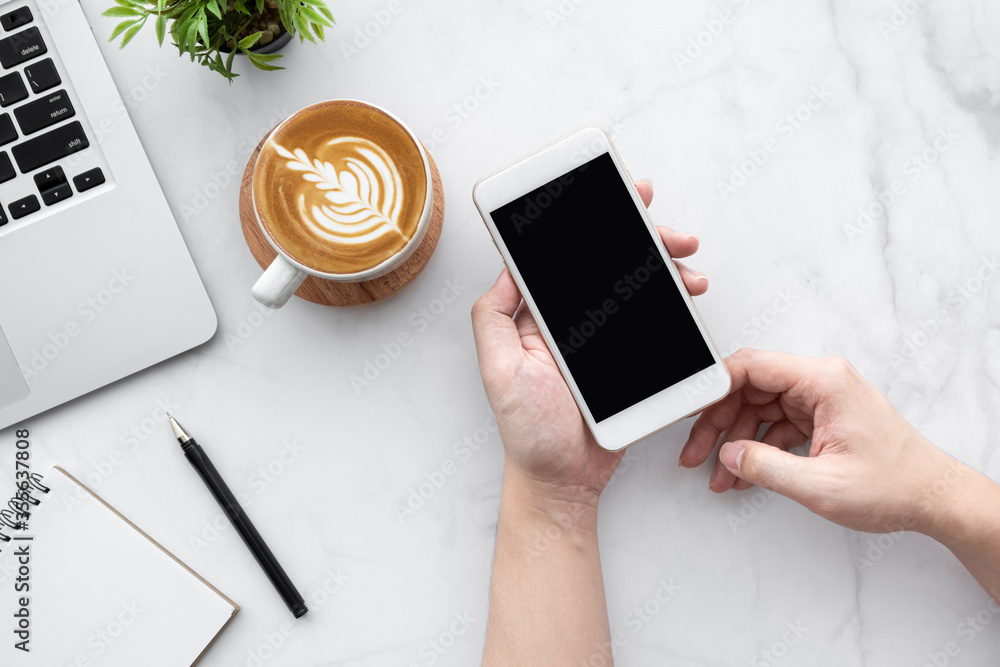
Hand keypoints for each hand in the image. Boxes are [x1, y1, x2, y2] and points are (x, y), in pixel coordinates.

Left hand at [472, 181, 708, 506]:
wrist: (563, 479)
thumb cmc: (527, 431)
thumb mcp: (497, 370)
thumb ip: (494, 316)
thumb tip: (507, 267)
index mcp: (539, 316)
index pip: (567, 258)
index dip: (592, 222)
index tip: (619, 197)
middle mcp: (571, 321)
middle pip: (610, 265)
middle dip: (643, 239)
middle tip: (672, 233)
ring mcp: (602, 339)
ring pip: (638, 289)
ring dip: (665, 270)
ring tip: (690, 267)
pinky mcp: (626, 360)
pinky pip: (653, 322)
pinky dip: (672, 305)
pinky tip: (687, 294)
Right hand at [678, 349, 969, 533]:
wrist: (932, 499)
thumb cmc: (896, 485)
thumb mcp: (821, 485)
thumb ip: (766, 467)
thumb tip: (729, 453)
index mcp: (824, 381)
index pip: (752, 366)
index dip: (713, 385)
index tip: (688, 404)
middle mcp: (821, 382)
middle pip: (749, 388)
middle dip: (717, 421)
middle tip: (695, 450)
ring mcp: (821, 399)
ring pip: (758, 407)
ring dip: (735, 439)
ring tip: (717, 471)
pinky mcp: (821, 417)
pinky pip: (775, 423)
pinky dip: (757, 447)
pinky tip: (743, 472)